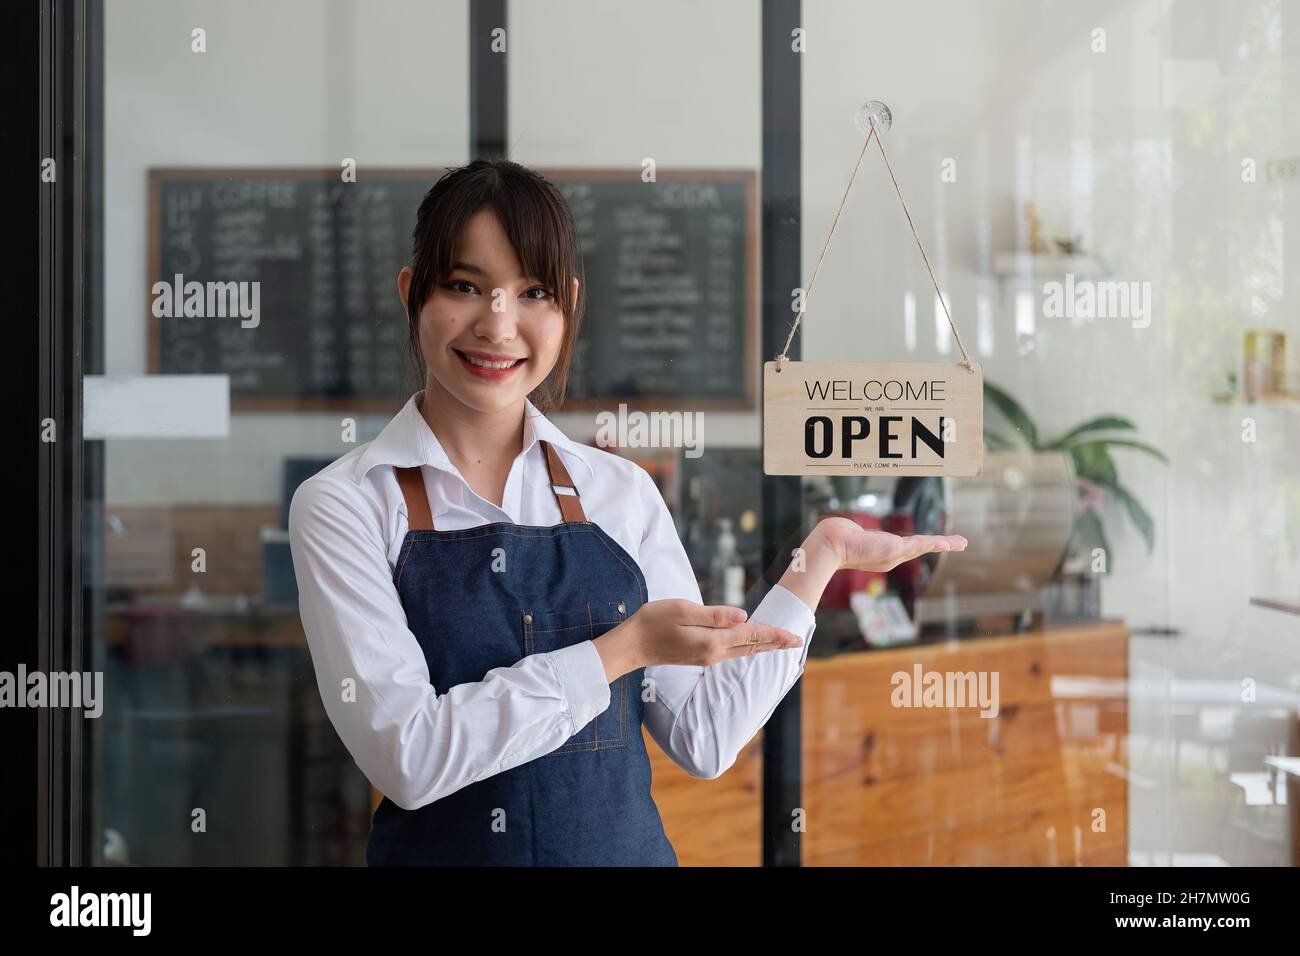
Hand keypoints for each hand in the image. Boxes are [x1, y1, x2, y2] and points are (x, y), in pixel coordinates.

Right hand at [593, 599, 803, 680]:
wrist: (632, 645)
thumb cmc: (653, 622)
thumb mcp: (684, 610)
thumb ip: (714, 615)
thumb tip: (743, 616)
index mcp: (713, 642)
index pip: (751, 636)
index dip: (775, 635)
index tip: (796, 637)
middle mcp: (714, 653)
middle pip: (752, 647)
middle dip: (775, 643)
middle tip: (798, 641)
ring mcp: (707, 657)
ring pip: (743, 651)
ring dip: (763, 646)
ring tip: (780, 643)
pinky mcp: (700, 656)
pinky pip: (732, 652)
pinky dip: (747, 647)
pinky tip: (750, 645)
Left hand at [813, 516, 966, 571]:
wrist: (832, 544)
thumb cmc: (836, 537)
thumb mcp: (850, 534)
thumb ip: (854, 532)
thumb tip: (845, 528)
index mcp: (883, 553)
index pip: (907, 547)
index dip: (923, 544)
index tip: (936, 542)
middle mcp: (891, 556)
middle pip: (921, 548)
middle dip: (941, 545)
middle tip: (959, 544)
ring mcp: (894, 554)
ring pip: (925, 547)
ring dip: (946, 544)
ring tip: (963, 543)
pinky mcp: (896, 549)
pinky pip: (921, 545)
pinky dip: (937, 544)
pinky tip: (950, 544)